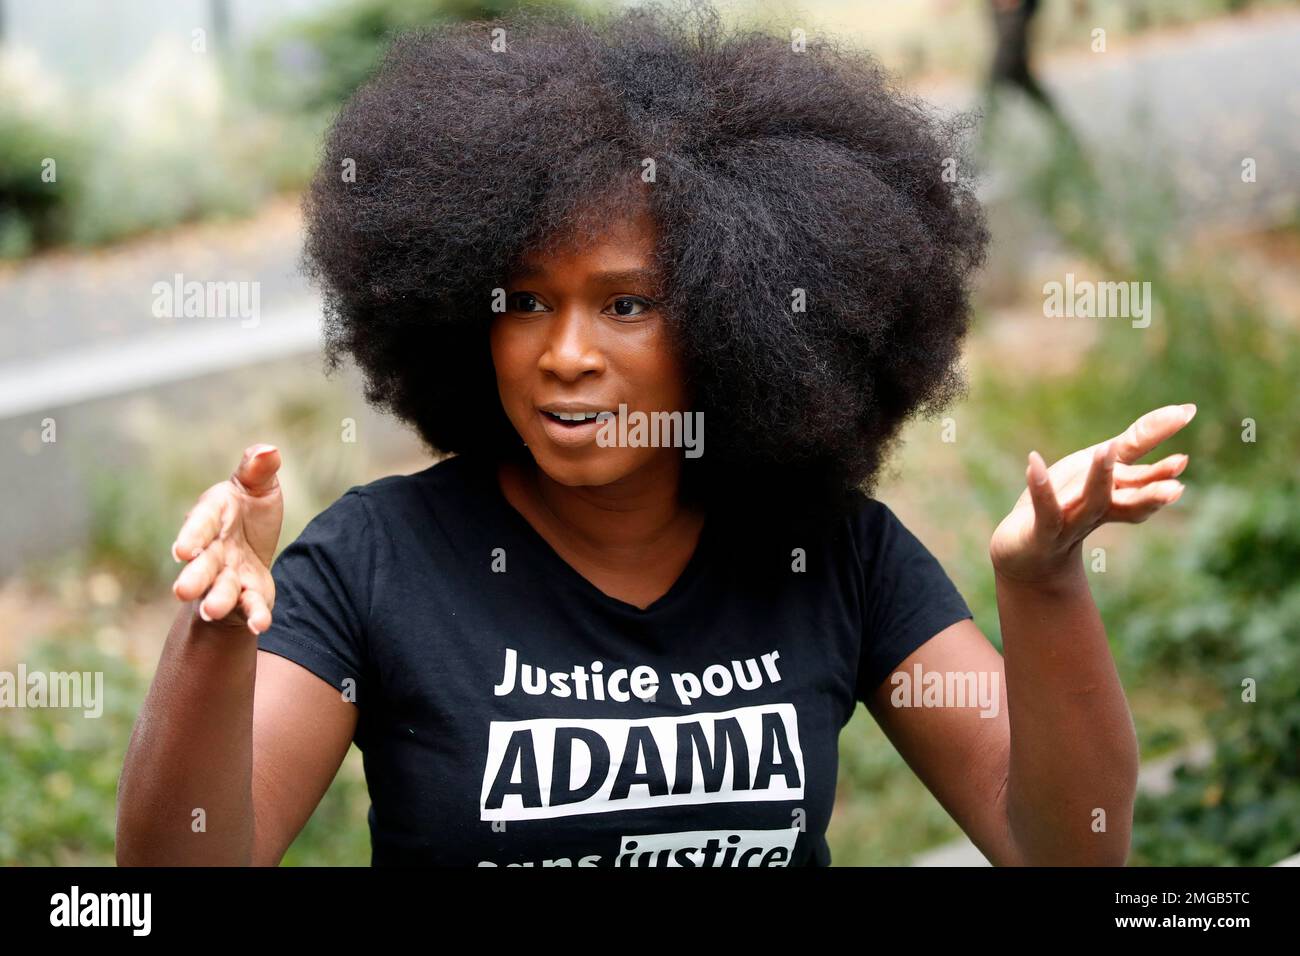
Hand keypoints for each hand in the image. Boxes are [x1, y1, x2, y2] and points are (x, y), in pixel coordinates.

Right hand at [170, 444, 283, 633]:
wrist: (251, 548)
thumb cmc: (249, 511)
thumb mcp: (257, 486)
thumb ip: (258, 469)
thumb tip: (268, 450)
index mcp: (212, 518)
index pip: (200, 525)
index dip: (191, 536)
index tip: (182, 549)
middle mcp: (212, 551)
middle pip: (201, 566)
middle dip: (193, 577)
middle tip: (182, 591)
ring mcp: (227, 577)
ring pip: (219, 591)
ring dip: (216, 600)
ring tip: (213, 610)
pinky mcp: (247, 596)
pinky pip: (249, 607)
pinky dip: (254, 616)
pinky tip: (259, 625)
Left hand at [990, 404, 1194, 585]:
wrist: (1028, 554)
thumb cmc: (1066, 502)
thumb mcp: (1101, 466)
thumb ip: (1138, 441)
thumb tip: (1187, 409)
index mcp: (1117, 494)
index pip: (1144, 479)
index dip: (1163, 468)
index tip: (1184, 455)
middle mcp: (1099, 510)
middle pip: (1130, 503)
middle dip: (1152, 496)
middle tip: (1176, 488)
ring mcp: (1071, 522)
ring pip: (1092, 503)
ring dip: (1101, 478)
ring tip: (1107, 449)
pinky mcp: (1042, 531)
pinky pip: (1044, 509)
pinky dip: (1041, 487)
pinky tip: (1034, 462)